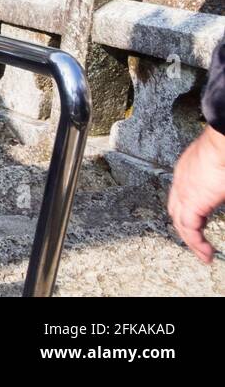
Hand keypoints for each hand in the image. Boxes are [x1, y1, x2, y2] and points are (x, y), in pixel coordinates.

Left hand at [168, 125, 224, 263]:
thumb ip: (218, 184)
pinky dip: (195, 243)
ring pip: (180, 220)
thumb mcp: (220, 173)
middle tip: (197, 242)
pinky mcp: (191, 200)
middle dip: (185, 227)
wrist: (224, 141)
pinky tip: (205, 253)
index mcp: (189, 170)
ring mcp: (184, 190)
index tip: (199, 222)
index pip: (182, 195)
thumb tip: (220, 188)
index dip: (188, 209)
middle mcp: (182, 180)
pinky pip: (188, 228)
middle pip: (176, 209)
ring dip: (190, 239)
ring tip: (203, 254)